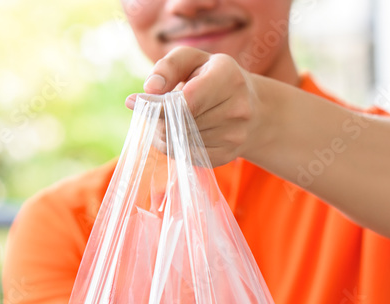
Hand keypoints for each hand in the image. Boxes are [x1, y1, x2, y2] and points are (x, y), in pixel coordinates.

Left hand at [125, 46, 267, 166]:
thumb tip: (149, 89)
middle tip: (156, 109)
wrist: (252, 108)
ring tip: (170, 119)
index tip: (136, 102)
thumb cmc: (212, 77)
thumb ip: (168, 67)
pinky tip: (180, 132)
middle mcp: (237, 108)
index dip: (158, 105)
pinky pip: (185, 156)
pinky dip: (174, 146)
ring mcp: (234, 136)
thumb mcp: (192, 60)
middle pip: (179, 123)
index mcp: (229, 77)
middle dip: (160, 117)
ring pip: (179, 142)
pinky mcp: (226, 156)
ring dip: (164, 132)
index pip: (187, 101)